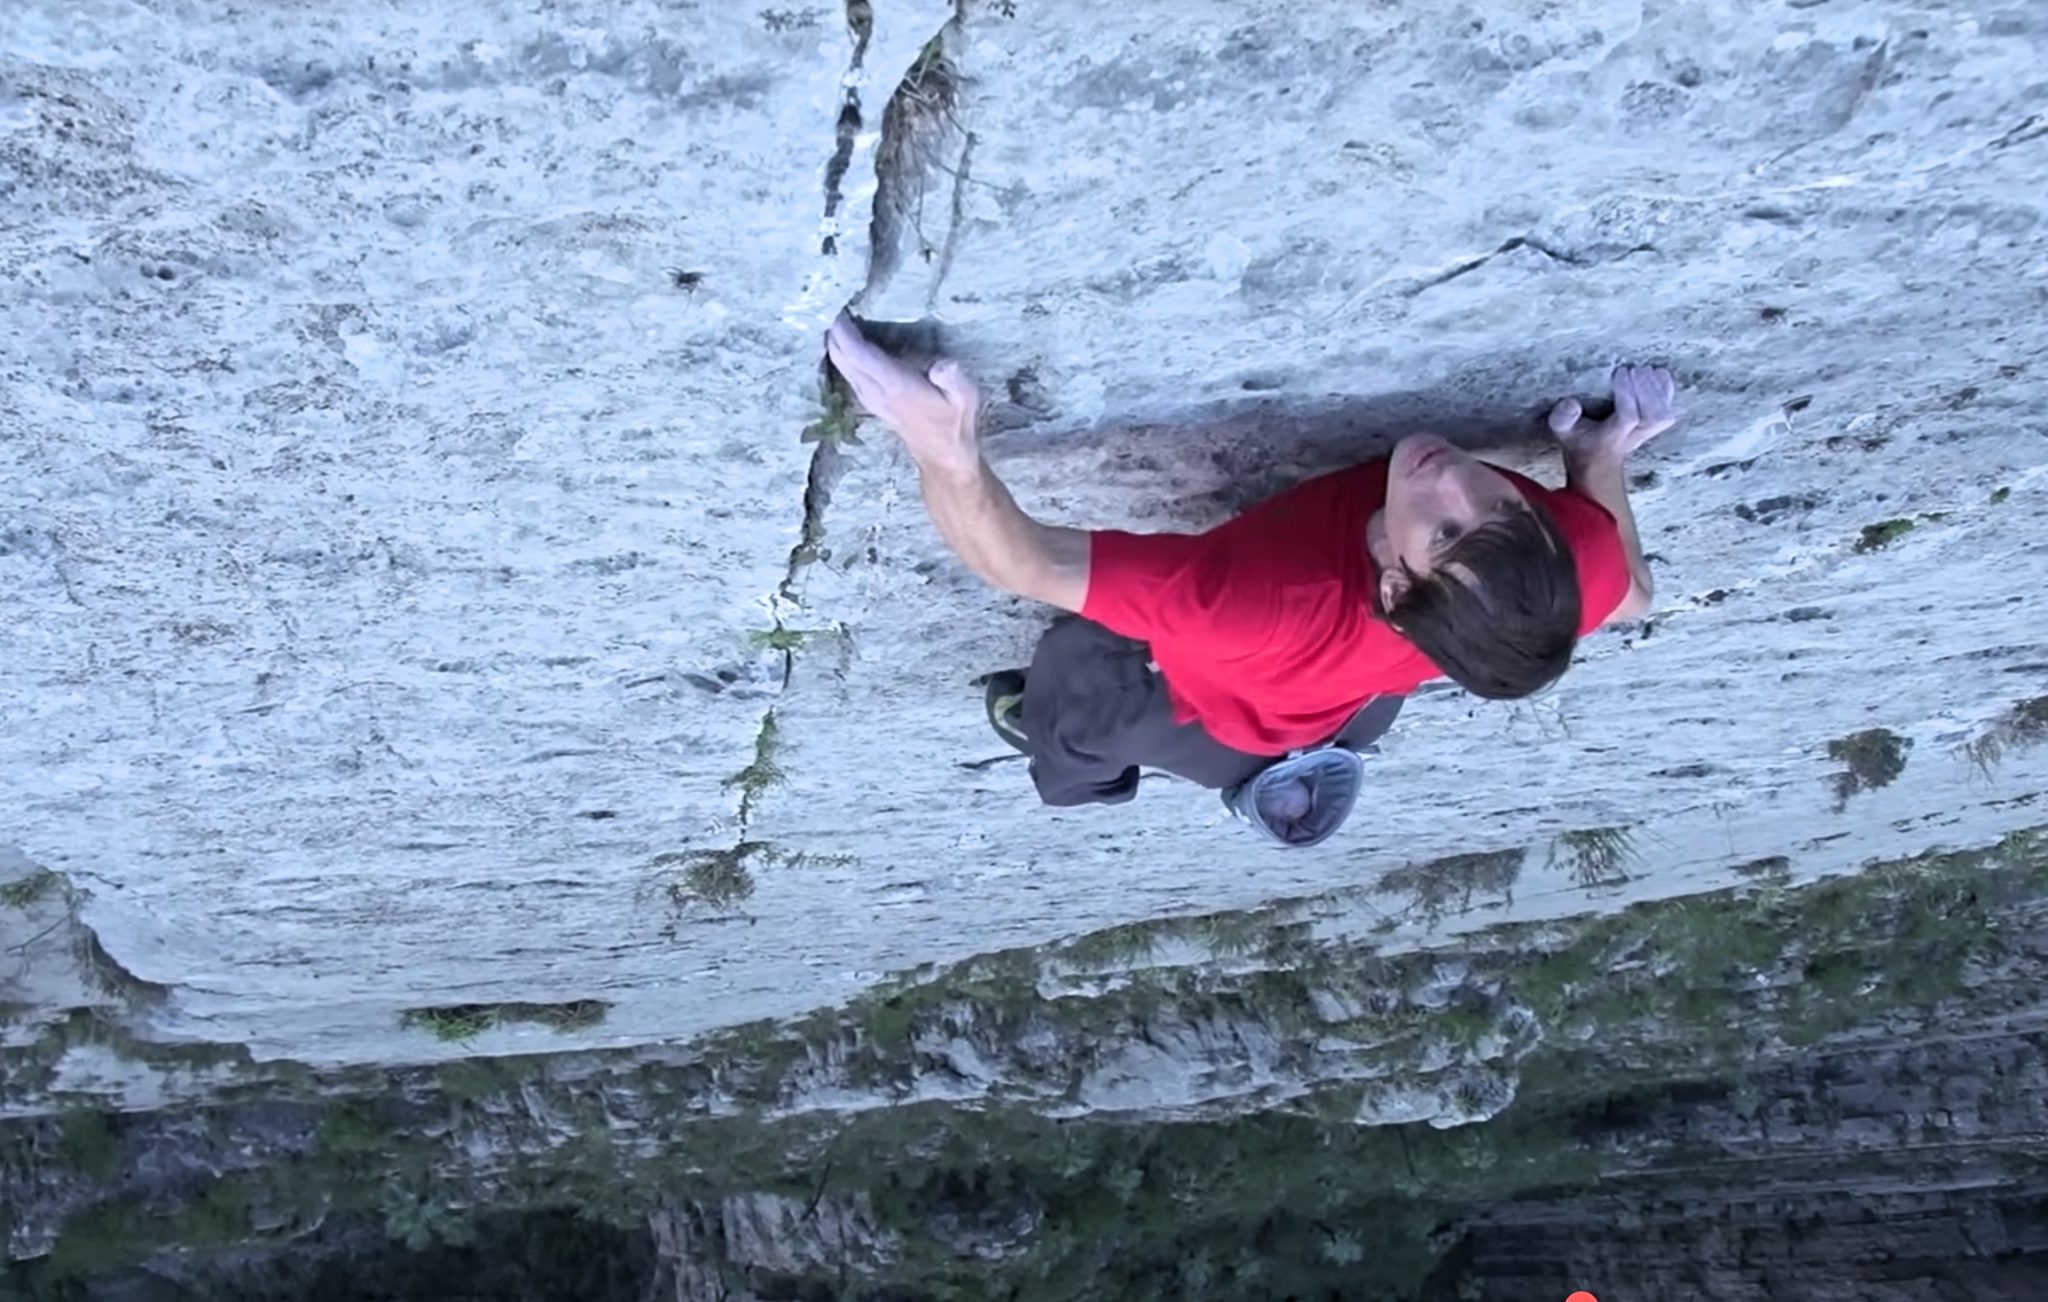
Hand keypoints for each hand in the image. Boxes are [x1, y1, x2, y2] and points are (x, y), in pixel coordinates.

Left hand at [825, 313, 980, 472]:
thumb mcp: (965, 399)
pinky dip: (841, 357)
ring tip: (832, 320)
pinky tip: (841, 346)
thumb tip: (941, 365)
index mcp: (896, 386)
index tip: (837, 309)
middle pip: (843, 358)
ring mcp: (871, 399)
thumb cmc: (955, 423)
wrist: (943, 457)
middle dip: (833, 333)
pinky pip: (848, 375)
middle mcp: (877, 392)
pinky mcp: (871, 403)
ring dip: (835, 344)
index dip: (845, 332)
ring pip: (842, 367)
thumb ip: (953, 379)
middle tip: (827, 306)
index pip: (860, 354)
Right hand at [1548, 363, 1677, 461]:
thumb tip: (1572, 403)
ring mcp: (1647, 433)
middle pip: (1653, 417)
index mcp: (1611, 438)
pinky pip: (1668, 409)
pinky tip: (1657, 374)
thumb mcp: (1562, 431)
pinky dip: (1666, 389)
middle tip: (1634, 369)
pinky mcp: (1654, 426)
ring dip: (1656, 389)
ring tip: (1643, 370)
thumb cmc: (1580, 441)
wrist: (1598, 462)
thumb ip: (1562, 418)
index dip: (1627, 394)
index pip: (1628, 417)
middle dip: (1646, 389)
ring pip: (1664, 415)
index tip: (1619, 372)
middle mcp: (1633, 437)